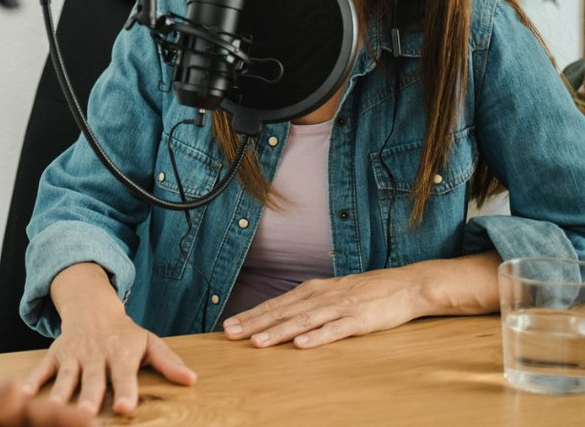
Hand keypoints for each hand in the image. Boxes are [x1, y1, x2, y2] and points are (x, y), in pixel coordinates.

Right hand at [21, 310, 195, 415]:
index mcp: (121, 354)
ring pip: (66, 377)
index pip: (124, 375)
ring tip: (56, 410)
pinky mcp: (55, 355)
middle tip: (86, 414)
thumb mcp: (149, 342)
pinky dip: (33, 380)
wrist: (93, 308)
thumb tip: (191, 379)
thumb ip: (168, 362)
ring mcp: (73, 355)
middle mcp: (96, 355)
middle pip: (92, 379)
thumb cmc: (125, 333)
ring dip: (61, 394)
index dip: (125, 391)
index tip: (124, 407)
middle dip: (89, 397)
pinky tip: (23, 393)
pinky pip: (42, 369)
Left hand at [222, 268, 424, 348]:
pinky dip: (316, 337)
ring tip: (257, 342)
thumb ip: (307, 304)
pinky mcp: (358, 320)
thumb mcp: (330, 294)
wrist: (403, 285)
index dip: (250, 315)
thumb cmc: (364, 293)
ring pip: (302, 321)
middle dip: (253, 323)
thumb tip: (280, 317)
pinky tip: (301, 345)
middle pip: (281, 312)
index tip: (228, 326)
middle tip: (230, 334)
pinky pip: (334, 330)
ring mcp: (339, 308)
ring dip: (278, 332)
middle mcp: (320, 297)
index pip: (274, 304)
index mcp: (311, 290)